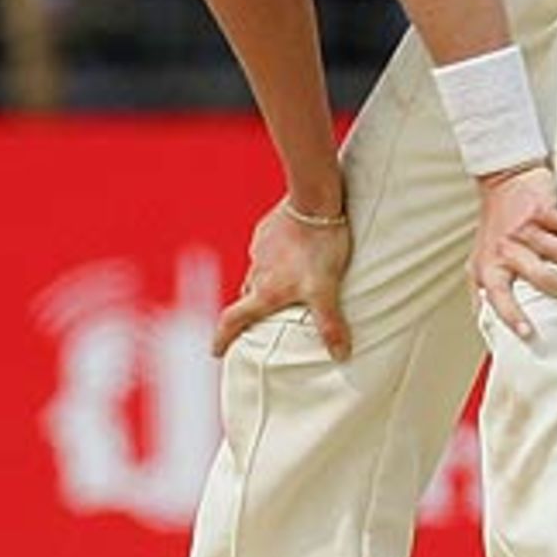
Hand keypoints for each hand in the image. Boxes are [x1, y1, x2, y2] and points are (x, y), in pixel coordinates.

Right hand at [213, 201, 352, 360]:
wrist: (314, 200)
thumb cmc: (319, 246)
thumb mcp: (326, 289)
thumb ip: (330, 324)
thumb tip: (341, 356)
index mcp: (265, 292)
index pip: (233, 320)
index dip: (222, 338)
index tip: (216, 352)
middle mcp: (257, 273)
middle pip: (247, 298)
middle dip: (250, 312)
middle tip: (260, 321)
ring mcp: (260, 250)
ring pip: (257, 274)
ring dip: (265, 284)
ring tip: (285, 287)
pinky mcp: (268, 230)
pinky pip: (267, 251)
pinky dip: (275, 260)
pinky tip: (293, 255)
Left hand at [470, 164, 556, 340]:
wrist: (499, 181)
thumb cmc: (494, 232)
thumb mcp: (479, 264)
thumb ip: (483, 296)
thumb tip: (490, 336)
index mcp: (490, 268)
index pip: (498, 297)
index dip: (511, 315)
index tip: (529, 334)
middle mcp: (508, 249)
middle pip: (543, 277)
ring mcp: (526, 229)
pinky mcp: (543, 209)